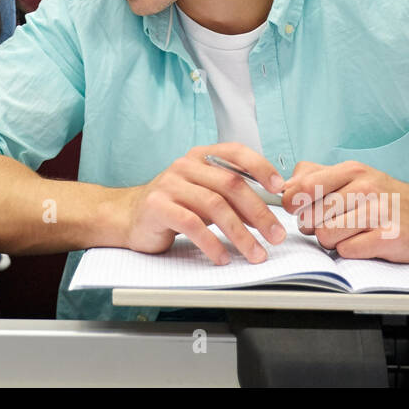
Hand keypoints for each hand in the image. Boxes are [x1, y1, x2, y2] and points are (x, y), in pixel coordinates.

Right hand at [119, 143, 285, 264]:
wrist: (129, 217)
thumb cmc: (174, 207)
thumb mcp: (204, 195)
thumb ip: (232, 198)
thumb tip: (268, 215)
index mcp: (201, 156)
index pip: (235, 152)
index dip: (260, 166)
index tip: (279, 187)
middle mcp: (185, 166)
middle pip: (230, 184)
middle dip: (258, 212)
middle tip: (275, 235)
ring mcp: (170, 184)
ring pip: (214, 205)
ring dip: (240, 233)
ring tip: (255, 253)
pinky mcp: (158, 206)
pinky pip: (192, 224)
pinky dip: (212, 243)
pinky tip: (223, 257)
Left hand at [281, 160, 408, 261]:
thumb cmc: (387, 198)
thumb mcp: (354, 176)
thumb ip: (317, 177)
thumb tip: (284, 185)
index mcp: (352, 171)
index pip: (302, 187)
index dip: (292, 204)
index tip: (297, 210)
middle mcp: (365, 188)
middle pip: (311, 216)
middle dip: (313, 227)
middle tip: (328, 226)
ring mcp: (378, 212)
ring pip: (325, 235)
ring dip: (331, 241)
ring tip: (347, 235)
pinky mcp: (388, 237)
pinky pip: (347, 251)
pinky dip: (350, 251)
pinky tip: (363, 243)